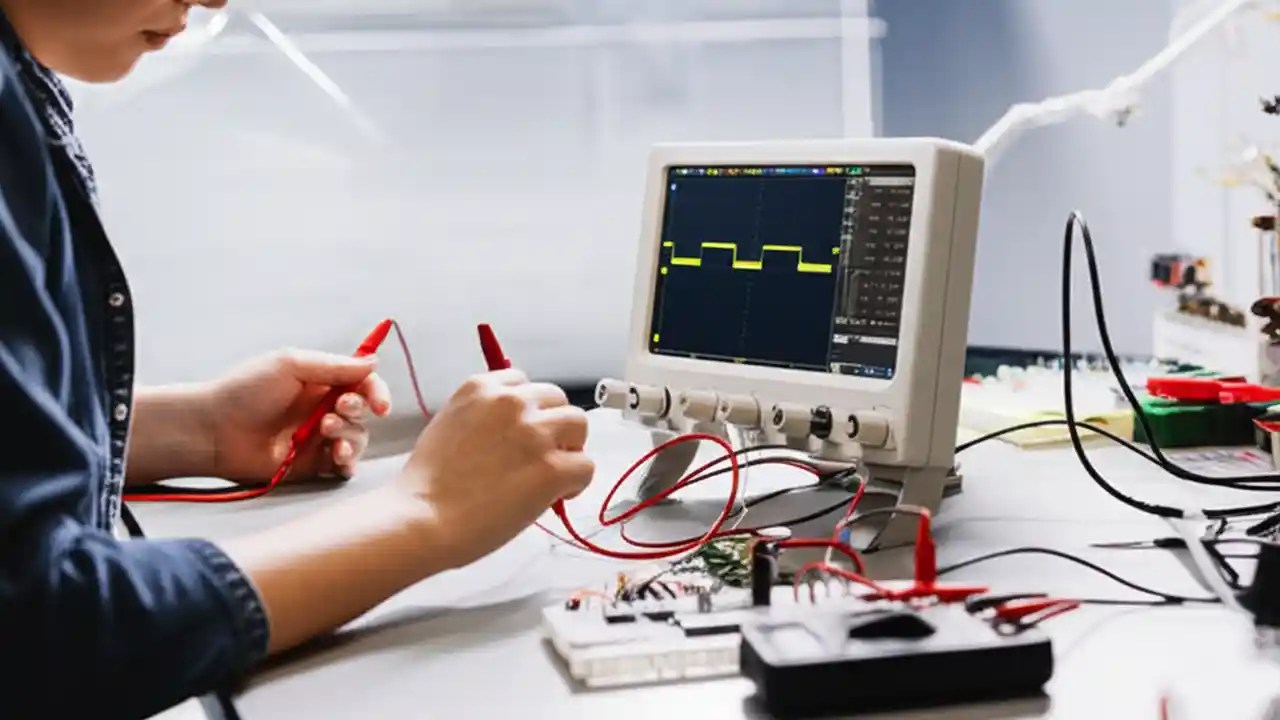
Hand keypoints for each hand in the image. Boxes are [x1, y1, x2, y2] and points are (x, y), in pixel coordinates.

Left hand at [206, 349, 392, 482]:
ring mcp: (318, 438)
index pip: (362, 385)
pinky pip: (342, 466)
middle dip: (356, 413)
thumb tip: (373, 362)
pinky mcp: (311, 464)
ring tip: (326, 434)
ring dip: (350, 436)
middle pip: (363, 412)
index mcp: (320, 382)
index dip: (376, 392)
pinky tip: (338, 458)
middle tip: (333, 414)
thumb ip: (334, 366)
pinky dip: (347, 463)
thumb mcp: (290, 364)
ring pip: (357, 439)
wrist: (214, 430)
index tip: (380, 405)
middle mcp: (323, 409)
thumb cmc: (245, 391)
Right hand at [396, 368, 592, 568]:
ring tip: (551, 474)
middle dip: (552, 426)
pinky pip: (585, 466)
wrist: (421, 519)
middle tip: (540, 456)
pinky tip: (556, 496)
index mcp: (481, 388)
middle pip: (557, 399)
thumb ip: (483, 417)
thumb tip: (515, 432)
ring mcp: (534, 433)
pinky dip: (576, 482)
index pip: (523, 383)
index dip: (527, 411)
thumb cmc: (427, 485)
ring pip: (578, 424)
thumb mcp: (448, 426)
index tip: (521, 433)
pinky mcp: (552, 467)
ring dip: (569, 448)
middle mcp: (511, 401)